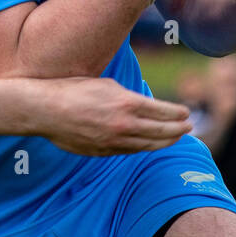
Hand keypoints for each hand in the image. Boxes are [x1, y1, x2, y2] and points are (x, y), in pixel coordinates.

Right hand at [38, 77, 190, 155]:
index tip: (187, 113)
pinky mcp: (102, 151)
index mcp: (127, 103)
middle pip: (161, 131)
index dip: (178, 114)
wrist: (45, 110)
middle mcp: (124, 125)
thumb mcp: (106, 85)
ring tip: (174, 138)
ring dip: (165, 142)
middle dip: (178, 130)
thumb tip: (145, 105)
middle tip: (189, 127)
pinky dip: (143, 147)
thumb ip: (129, 97)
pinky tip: (149, 144)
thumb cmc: (73, 90)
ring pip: (147, 145)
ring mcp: (113, 141)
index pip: (163, 112)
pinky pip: (129, 151)